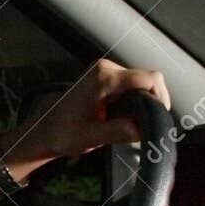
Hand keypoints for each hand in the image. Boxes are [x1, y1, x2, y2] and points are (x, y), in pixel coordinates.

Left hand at [0, 58, 171, 172]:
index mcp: (103, 78)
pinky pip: (131, 84)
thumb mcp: (91, 137)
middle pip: (148, 78)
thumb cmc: (61, 134)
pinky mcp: (104, 77)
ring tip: (136, 122)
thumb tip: (142, 129)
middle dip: (153, 100)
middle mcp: (105, 68)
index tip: (160, 117)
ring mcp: (104, 71)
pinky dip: (135, 99)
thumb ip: (118, 132)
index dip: (161, 97)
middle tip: (148, 124)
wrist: (43, 132)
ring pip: (141, 81)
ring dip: (144, 100)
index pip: (149, 78)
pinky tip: (128, 116)